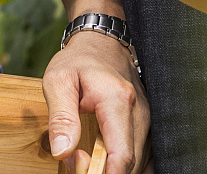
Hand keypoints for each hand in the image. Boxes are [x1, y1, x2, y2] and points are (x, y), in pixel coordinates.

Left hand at [43, 30, 148, 173]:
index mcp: (118, 101)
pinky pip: (144, 156)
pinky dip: (127, 165)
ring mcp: (149, 120)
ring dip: (117, 170)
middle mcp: (141, 113)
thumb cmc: (77, 62)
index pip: (122, 154)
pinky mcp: (149, 126)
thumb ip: (60, 117)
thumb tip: (62, 152)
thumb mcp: (57, 82)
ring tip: (90, 160)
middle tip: (81, 168)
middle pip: (132, 163)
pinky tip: (107, 161)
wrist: (102, 45)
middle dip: (107, 173)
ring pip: (141, 163)